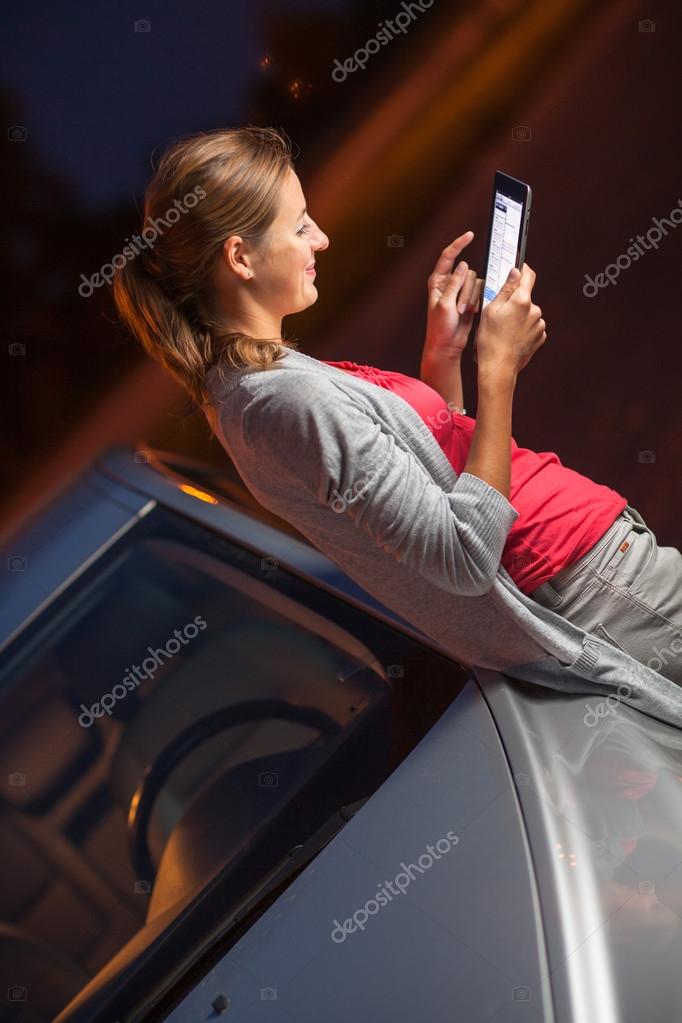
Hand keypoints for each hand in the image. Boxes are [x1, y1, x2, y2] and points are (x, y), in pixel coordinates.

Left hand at [424, 230, 483, 359]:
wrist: (447, 345)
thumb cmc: (440, 328)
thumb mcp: (445, 305)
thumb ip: (455, 284)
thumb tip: (463, 265)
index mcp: (437, 282)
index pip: (448, 257)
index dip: (458, 244)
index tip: (469, 235)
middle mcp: (449, 283)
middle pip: (467, 273)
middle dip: (466, 290)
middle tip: (459, 308)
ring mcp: (460, 291)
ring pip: (475, 282)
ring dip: (471, 297)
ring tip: (464, 311)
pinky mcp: (470, 298)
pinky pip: (480, 291)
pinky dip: (477, 300)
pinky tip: (472, 311)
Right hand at [475, 263, 546, 379]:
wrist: (498, 368)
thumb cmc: (491, 341)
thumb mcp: (491, 309)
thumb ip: (506, 288)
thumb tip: (514, 272)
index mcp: (522, 300)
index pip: (528, 275)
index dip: (522, 269)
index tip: (518, 268)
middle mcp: (535, 311)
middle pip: (526, 296)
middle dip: (515, 300)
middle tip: (500, 311)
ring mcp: (539, 324)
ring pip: (528, 312)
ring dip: (519, 315)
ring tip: (504, 328)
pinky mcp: (540, 337)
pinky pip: (531, 326)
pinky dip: (523, 328)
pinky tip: (511, 335)